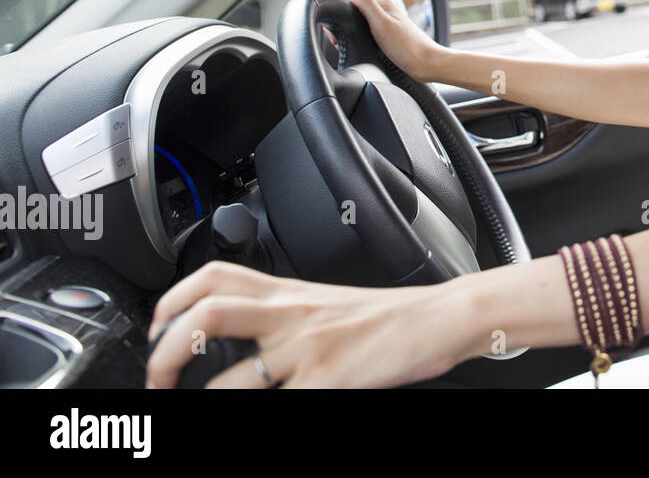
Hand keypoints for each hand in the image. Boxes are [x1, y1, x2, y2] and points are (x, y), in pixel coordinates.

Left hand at [145, 261, 474, 388]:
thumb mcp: (330, 303)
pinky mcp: (329, 380)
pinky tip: (254, 419)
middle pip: (206, 314)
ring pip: (230, 377)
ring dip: (199, 401)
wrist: (442, 317)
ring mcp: (307, 350)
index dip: (170, 302)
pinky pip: (278, 405)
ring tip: (189, 412)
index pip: (213, 277)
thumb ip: (289, 316)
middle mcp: (290, 316)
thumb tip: (250, 339)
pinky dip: (255, 416)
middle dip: (165, 352)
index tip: (157, 330)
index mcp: (288, 293)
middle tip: (157, 380)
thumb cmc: (392, 317)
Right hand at [336, 0, 445, 80]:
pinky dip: (359, 43)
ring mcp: (384, 24)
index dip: (340, 15)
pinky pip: (364, 36)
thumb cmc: (407, 46)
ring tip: (357, 47)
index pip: (349, 0)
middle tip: (346, 43)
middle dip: (344, 28)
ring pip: (356, 26)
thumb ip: (364, 3)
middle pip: (351, 14)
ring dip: (351, 37)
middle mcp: (382, 10)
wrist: (426, 65)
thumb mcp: (382, 22)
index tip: (340, 31)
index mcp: (381, 1)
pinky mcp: (385, 37)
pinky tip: (364, 51)